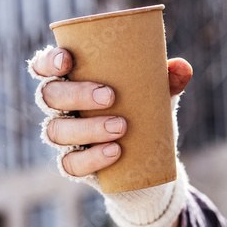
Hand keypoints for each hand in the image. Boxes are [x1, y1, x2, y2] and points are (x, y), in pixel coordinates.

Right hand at [28, 46, 192, 178]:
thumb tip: (183, 68)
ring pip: (56, 130)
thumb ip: (168, 81)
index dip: (48, 62)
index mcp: (72, 82)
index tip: (68, 59)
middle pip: (50, 96)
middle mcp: (60, 109)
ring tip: (120, 127)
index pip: (44, 68)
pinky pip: (70, 164)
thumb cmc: (143, 116)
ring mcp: (65, 139)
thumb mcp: (156, 98)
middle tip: (110, 96)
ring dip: (87, 127)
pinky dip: (91, 157)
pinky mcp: (75, 166)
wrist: (150, 164)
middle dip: (76, 94)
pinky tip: (114, 152)